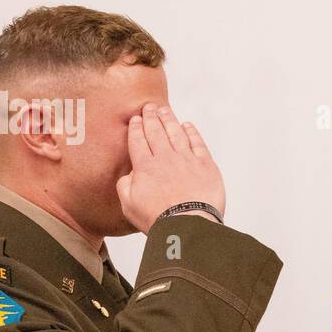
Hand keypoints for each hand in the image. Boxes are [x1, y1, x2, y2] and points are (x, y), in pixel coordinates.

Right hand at [116, 104, 226, 233]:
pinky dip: (192, 132)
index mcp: (145, 167)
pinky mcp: (206, 165)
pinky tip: (187, 126)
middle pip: (156, 132)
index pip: (138, 141)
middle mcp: (165, 158)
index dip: (136, 128)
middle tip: (149, 107)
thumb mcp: (129, 205)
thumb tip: (130, 174)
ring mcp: (187, 160)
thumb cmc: (158, 219)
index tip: (136, 119)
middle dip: (151, 117)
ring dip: (169, 120)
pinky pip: (198, 143)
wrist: (187, 225)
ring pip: (176, 133)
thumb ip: (125, 185)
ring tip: (165, 111)